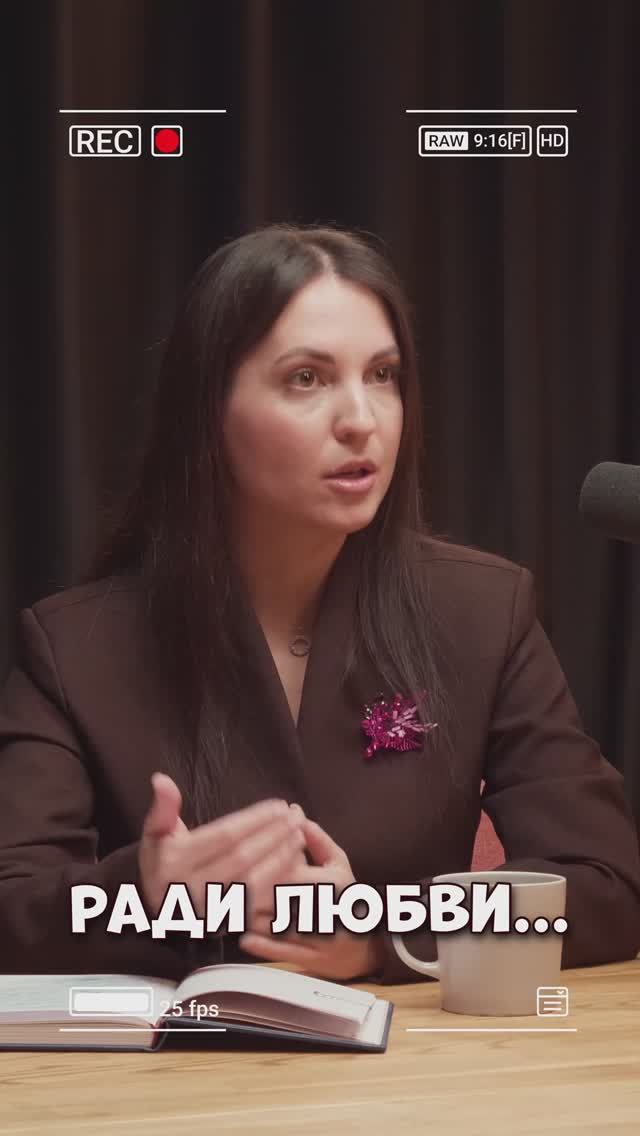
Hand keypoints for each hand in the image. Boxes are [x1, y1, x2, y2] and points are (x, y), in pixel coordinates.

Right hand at [138, 773, 305, 918]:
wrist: (160, 909)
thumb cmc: (161, 861)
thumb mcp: (155, 833)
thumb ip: (163, 807)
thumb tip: (161, 779)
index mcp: (176, 862)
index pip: (223, 837)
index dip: (254, 820)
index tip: (279, 805)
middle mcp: (194, 887)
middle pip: (242, 858)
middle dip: (274, 834)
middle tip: (296, 816)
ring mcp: (212, 908)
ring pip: (255, 882)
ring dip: (282, 857)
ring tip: (299, 835)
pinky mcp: (228, 921)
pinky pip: (261, 902)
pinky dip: (281, 883)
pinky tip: (296, 862)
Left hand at [239, 806, 385, 980]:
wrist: (364, 946)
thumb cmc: (344, 897)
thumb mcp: (338, 862)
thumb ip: (317, 839)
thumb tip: (295, 813)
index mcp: (335, 881)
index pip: (293, 870)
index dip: (265, 863)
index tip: (242, 857)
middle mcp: (329, 908)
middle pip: (282, 898)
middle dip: (253, 891)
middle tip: (228, 884)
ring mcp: (322, 936)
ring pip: (281, 926)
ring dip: (253, 918)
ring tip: (231, 908)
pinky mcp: (313, 959)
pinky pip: (284, 952)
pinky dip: (262, 945)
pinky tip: (245, 938)